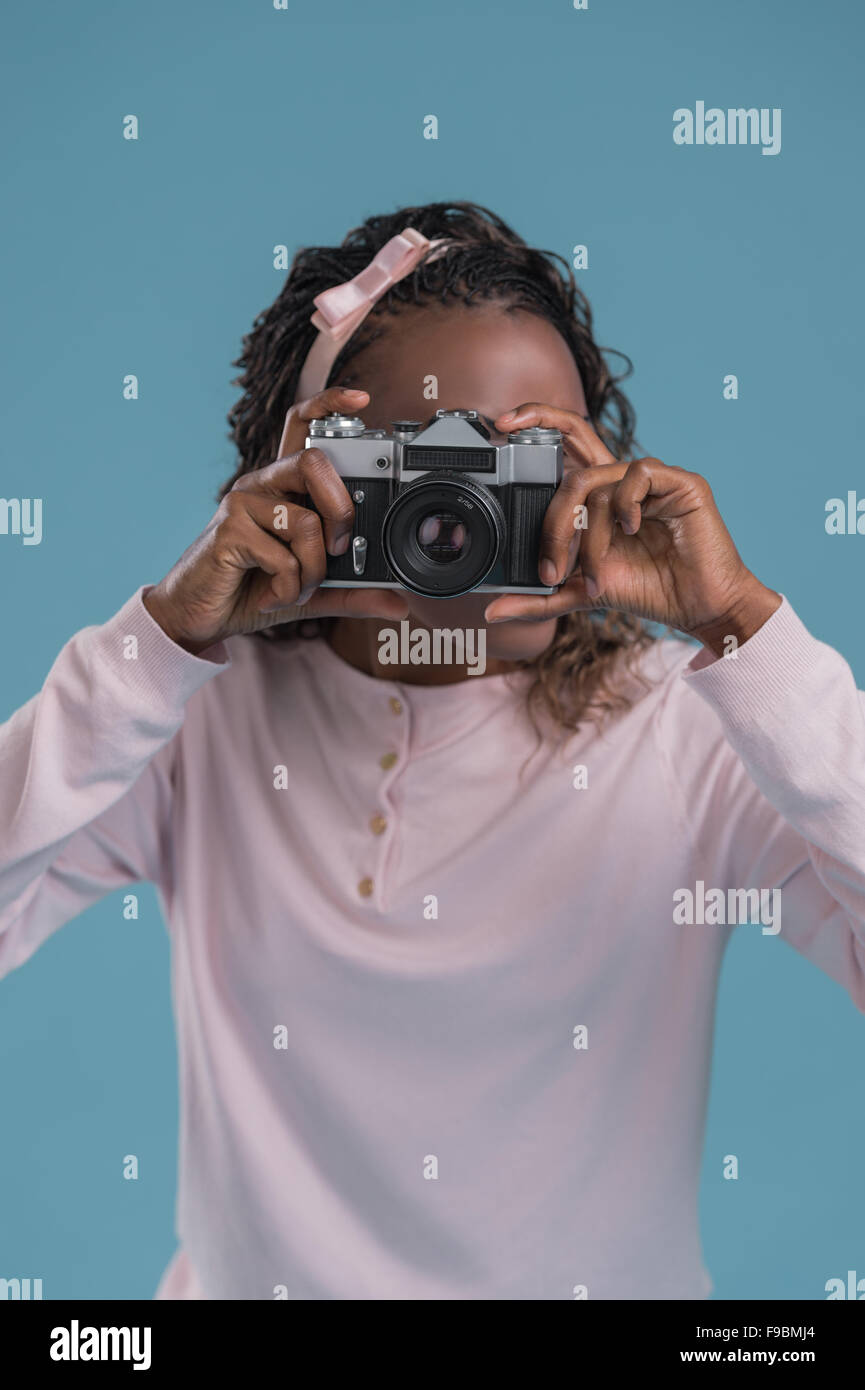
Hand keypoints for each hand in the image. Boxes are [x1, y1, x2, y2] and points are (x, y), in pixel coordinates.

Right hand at [143, 387, 408, 653]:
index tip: (362, 398)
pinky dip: (289, 588)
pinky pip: (283, 557)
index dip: (329, 403)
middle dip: (341, 509)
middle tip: (338, 548)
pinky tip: (274, 597)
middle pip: (312, 461)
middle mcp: (261, 485)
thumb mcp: (311, 591)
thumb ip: (352, 592)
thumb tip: (398, 605)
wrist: (197, 616)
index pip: (301, 426)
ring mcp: (241, 504)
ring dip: (312, 570)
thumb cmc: (251, 591)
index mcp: (281, 487)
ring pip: (305, 522)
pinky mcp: (228, 531)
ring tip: (295, 589)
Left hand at [483, 403, 780, 655]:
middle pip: (575, 443)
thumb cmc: (647, 591)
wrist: (697, 608)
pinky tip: (630, 531)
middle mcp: (621, 480)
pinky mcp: (680, 483)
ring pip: (595, 483)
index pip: (564, 444)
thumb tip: (492, 612)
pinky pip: (638, 474)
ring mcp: (651, 479)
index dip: (535, 422)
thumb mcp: (581, 593)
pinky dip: (625, 505)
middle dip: (546, 472)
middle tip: (536, 525)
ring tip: (592, 576)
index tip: (500, 426)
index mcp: (600, 495)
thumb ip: (540, 598)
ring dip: (586, 538)